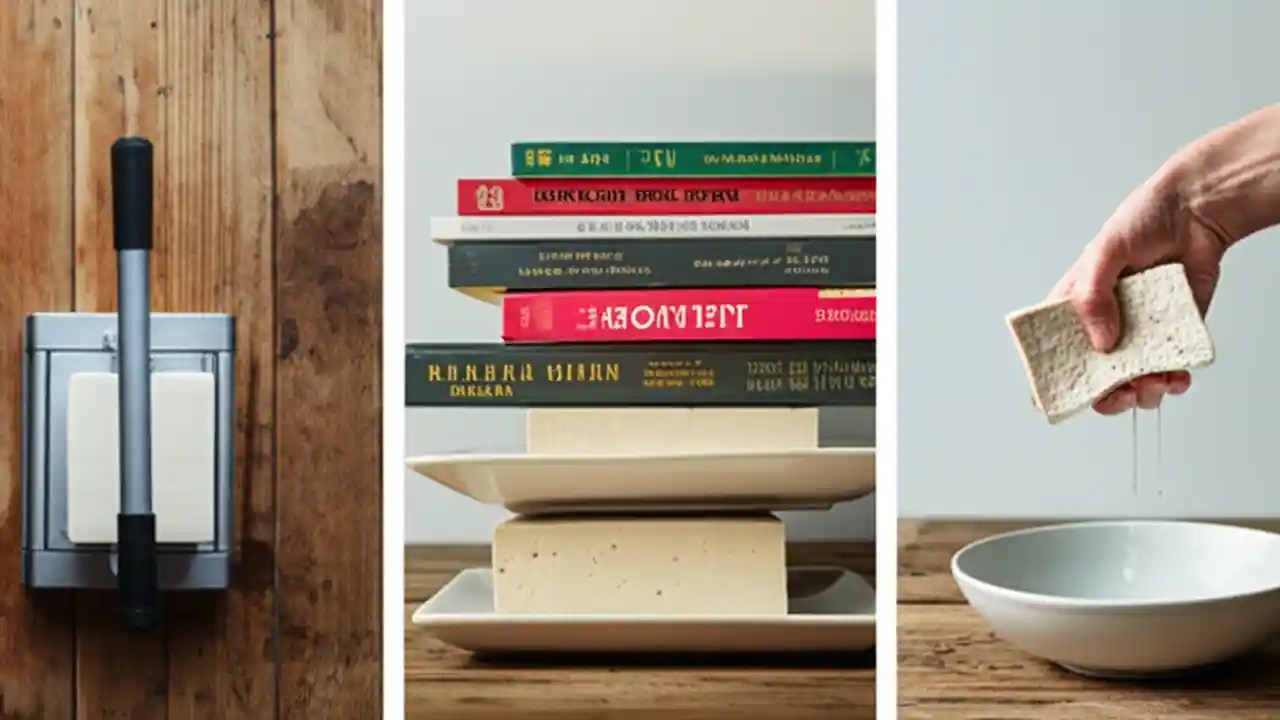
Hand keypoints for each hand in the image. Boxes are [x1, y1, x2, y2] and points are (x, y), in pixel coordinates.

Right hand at [1049, 173, 1232, 414]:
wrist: (1196, 212)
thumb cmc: (1142, 220)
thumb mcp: (1104, 252)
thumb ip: (1094, 296)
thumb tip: (1102, 342)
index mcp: (1074, 307)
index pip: (1052, 351)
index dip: (1055, 377)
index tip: (1068, 392)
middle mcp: (1102, 325)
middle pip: (1093, 377)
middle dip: (1107, 395)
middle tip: (1122, 391)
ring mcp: (1138, 332)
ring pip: (1132, 381)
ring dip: (1143, 393)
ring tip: (1156, 382)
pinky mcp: (1171, 334)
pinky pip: (1169, 369)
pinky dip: (1173, 382)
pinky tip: (1177, 376)